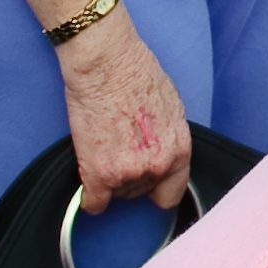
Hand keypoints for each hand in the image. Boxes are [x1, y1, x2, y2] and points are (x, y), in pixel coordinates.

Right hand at [57, 15, 192, 215]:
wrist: (106, 63)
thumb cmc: (136, 74)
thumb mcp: (171, 107)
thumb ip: (168, 139)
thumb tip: (161, 151)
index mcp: (179, 149)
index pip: (172, 192)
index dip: (157, 188)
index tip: (147, 183)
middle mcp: (158, 166)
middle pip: (141, 192)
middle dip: (130, 176)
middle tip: (119, 148)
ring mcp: (129, 173)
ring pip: (117, 194)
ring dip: (109, 179)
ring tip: (105, 145)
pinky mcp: (100, 175)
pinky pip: (94, 204)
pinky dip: (89, 196)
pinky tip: (88, 177)